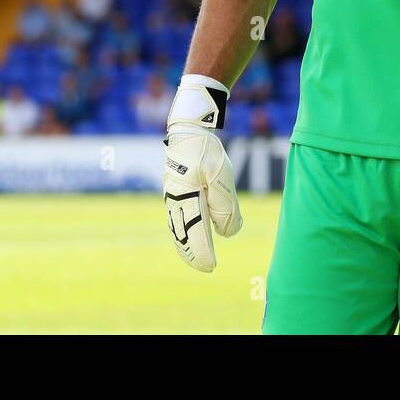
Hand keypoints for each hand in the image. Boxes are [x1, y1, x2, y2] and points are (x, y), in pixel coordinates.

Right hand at [163, 78, 241, 272]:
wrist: (188, 131)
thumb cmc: (206, 151)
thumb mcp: (221, 175)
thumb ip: (225, 204)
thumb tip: (226, 232)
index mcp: (187, 197)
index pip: (196, 231)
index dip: (203, 251)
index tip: (212, 266)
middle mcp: (176, 200)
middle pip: (183, 234)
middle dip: (194, 253)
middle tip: (206, 268)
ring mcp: (173, 196)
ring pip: (177, 228)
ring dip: (187, 245)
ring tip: (195, 258)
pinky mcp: (175, 191)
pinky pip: (176, 218)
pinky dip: (182, 232)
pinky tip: (188, 236)